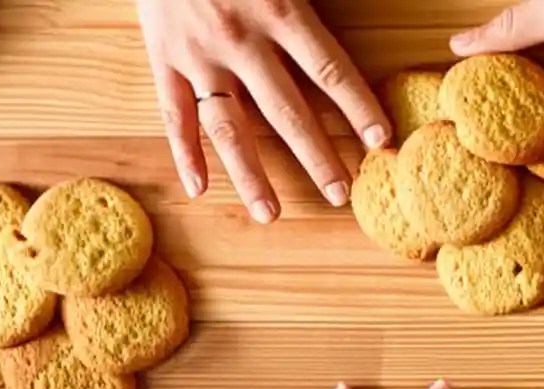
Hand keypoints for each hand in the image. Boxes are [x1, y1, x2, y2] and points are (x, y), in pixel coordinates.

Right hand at [136, 0, 390, 221]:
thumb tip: (349, 28)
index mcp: (279, 10)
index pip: (330, 70)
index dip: (358, 107)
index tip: (381, 141)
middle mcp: (240, 40)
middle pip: (286, 111)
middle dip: (316, 157)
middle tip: (341, 193)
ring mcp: (198, 54)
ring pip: (229, 127)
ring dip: (251, 175)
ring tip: (271, 214)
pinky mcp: (162, 57)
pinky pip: (173, 114)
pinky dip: (184, 153)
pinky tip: (200, 188)